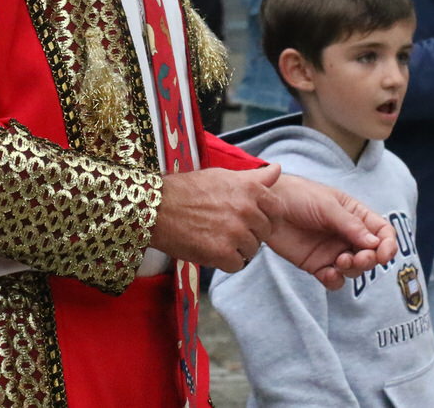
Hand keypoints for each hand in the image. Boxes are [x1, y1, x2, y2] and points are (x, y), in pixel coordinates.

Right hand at [150, 165, 280, 271]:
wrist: (156, 207)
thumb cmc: (187, 189)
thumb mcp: (222, 175)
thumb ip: (253, 176)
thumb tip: (278, 169)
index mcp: (249, 189)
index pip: (276, 209)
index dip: (264, 216)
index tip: (250, 218)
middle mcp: (247, 210)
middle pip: (264, 232)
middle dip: (250, 233)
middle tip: (226, 228)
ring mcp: (235, 232)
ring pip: (251, 250)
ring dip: (237, 248)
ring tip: (216, 237)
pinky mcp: (222, 253)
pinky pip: (236, 265)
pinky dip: (224, 261)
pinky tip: (210, 249)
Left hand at [259, 175, 396, 289]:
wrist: (266, 205)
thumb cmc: (298, 196)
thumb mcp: (327, 205)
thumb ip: (350, 224)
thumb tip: (375, 243)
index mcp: (356, 215)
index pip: (382, 232)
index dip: (388, 244)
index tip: (384, 254)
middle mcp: (348, 235)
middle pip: (372, 254)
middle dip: (370, 259)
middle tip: (359, 258)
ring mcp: (333, 251)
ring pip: (355, 269)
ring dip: (353, 269)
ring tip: (340, 261)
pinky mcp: (317, 265)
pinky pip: (334, 280)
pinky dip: (336, 281)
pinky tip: (328, 274)